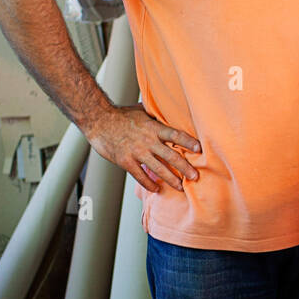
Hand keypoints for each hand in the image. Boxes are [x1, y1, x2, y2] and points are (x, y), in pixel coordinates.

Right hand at [85, 103, 200, 193]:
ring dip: (171, 180)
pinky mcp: (126, 161)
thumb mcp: (141, 111)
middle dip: (185, 168)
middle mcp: (147, 140)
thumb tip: (169, 109)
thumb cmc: (120, 115)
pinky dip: (149, 184)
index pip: (175, 135)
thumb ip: (155, 114)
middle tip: (196, 177)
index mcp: (153, 127)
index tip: (200, 149)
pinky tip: (157, 189)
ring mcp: (136, 152)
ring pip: (158, 169)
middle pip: (171, 156)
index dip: (188, 142)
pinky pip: (140, 176)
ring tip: (180, 187)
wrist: (98, 121)